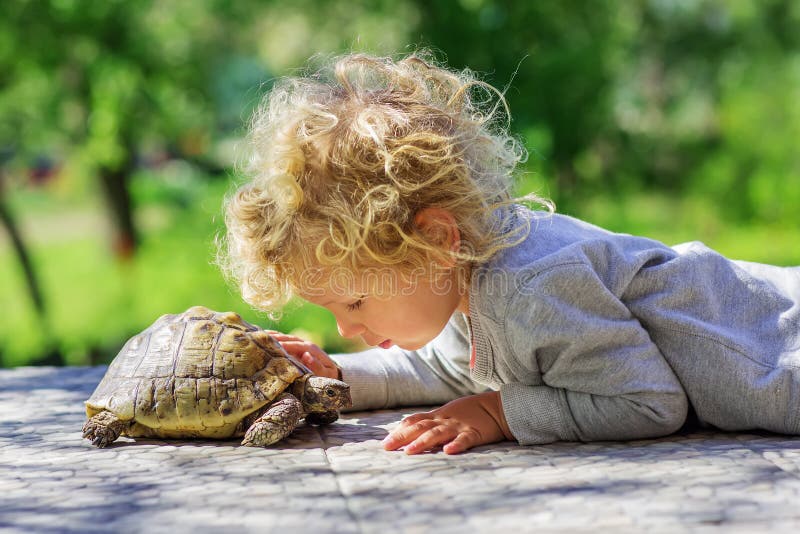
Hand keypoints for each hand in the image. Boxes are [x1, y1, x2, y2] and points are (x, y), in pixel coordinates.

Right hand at [266, 330, 340, 379]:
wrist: (329, 374)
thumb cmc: (326, 376)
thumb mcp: (326, 374)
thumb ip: (318, 366)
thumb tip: (307, 355)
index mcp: (312, 349)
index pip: (298, 344)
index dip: (287, 344)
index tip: (276, 345)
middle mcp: (304, 344)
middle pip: (289, 338)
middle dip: (276, 339)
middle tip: (261, 340)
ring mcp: (298, 345)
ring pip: (284, 338)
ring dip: (272, 336)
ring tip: (257, 336)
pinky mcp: (292, 348)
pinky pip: (282, 342)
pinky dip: (272, 339)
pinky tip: (260, 337)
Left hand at [382, 391, 514, 454]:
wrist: (497, 407)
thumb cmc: (471, 412)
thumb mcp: (448, 413)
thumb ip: (431, 422)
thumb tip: (408, 429)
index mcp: (439, 416)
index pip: (415, 421)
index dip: (400, 430)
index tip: (385, 441)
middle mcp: (446, 421)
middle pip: (421, 427)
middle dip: (403, 437)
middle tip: (387, 447)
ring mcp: (460, 426)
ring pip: (438, 433)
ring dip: (423, 442)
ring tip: (410, 451)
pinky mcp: (476, 433)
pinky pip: (465, 439)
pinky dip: (457, 444)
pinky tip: (448, 451)